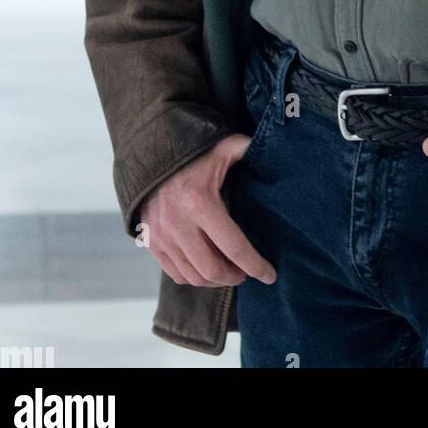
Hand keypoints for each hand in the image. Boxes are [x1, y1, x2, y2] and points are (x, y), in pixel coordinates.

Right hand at [137, 134, 276, 287]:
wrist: (149, 152)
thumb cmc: (193, 152)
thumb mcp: (224, 147)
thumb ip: (249, 150)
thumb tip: (277, 154)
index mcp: (200, 203)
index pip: (234, 247)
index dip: (255, 265)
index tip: (270, 275)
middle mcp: (178, 224)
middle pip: (212, 269)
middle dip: (234, 276)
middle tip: (246, 272)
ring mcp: (162, 236)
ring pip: (193, 276)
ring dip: (215, 280)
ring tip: (229, 271)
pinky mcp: (151, 241)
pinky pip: (175, 273)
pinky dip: (194, 277)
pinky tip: (206, 270)